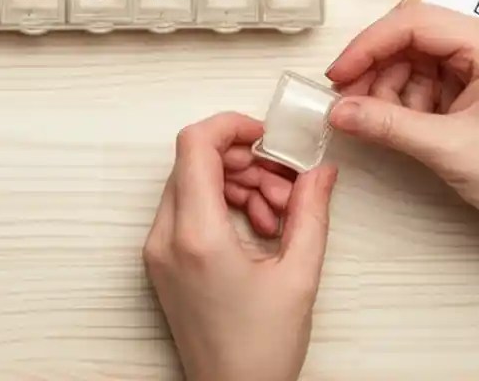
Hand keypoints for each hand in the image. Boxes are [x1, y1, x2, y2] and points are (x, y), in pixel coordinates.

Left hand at [144, 112, 338, 380]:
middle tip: (286, 186)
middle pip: (195, 162)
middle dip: (245, 162)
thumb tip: (320, 171)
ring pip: (192, 184)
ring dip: (237, 184)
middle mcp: (166, 238)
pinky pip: (187, 210)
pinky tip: (259, 229)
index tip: (267, 136)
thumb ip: (311, 213)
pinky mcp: (162, 263)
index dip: (232, 126)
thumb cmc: (260, 352)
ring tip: (277, 216)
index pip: (195, 145)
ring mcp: (158, 251)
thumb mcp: (299, 275)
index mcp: (196, 236)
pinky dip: (223, 205)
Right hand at [325, 4, 478, 238]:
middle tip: (349, 106)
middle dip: (376, 71)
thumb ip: (387, 124)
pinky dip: (407, 101)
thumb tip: (336, 111)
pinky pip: (426, 78)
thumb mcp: (447, 149)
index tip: (337, 77)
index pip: (414, 22)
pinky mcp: (476, 82)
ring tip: (386, 126)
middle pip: (411, 37)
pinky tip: (407, 127)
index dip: (368, 46)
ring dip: (390, 90)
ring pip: (413, 59)